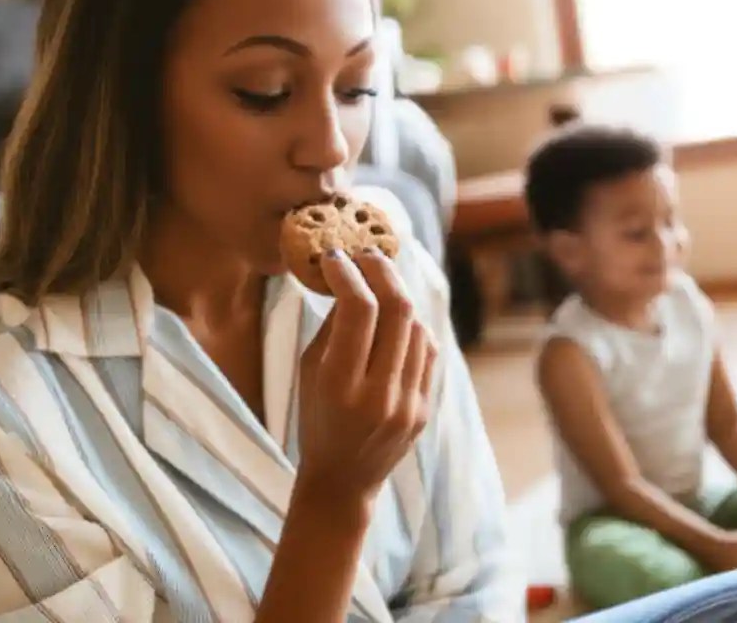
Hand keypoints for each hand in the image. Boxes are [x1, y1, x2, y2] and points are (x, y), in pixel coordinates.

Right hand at [294, 249, 437, 512]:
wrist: (343, 481)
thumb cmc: (316, 419)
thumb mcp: (309, 372)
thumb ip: (333, 326)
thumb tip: (352, 276)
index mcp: (340, 385)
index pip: (358, 310)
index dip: (349, 273)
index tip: (336, 256)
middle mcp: (379, 395)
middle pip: (397, 310)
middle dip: (382, 271)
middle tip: (367, 254)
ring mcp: (408, 403)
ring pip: (417, 326)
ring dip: (397, 297)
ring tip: (378, 284)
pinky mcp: (425, 408)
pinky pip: (427, 350)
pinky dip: (412, 327)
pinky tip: (395, 321)